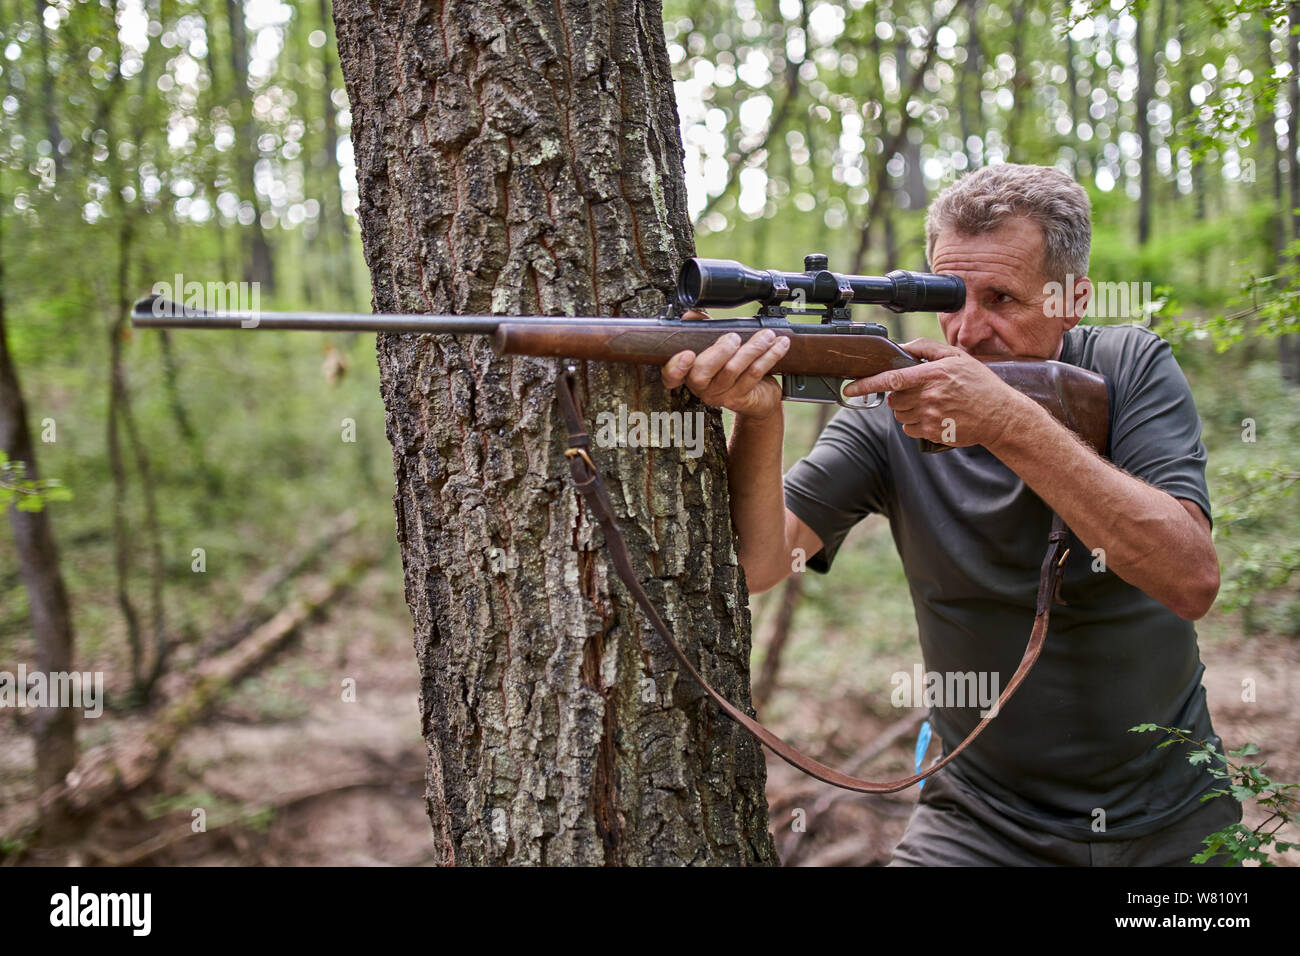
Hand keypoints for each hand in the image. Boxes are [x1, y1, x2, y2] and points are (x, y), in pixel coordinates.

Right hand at [660, 310, 789, 420]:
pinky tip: (779, 344)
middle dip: (719, 351)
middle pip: (702, 373)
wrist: (757, 397)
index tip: (687, 354)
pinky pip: (754, 374)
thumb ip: (703, 330)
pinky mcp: (741, 398)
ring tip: (766, 335)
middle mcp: (701, 387)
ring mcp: (721, 395)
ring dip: (752, 348)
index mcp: (689, 373)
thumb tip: (692, 314)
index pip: (671, 376)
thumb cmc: (733, 368)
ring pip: (732, 370)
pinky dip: (770, 356)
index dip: (676, 367)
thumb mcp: (716, 347)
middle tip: (733, 337)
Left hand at [842, 338, 1027, 447]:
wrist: (1000, 414)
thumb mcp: (957, 356)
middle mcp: (930, 396)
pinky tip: (932, 415)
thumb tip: (901, 347)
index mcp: (934, 375)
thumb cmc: (979, 383)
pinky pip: (909, 429)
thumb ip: (926, 348)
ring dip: (906, 409)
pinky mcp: (934, 433)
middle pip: (893, 398)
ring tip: (929, 402)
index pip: (892, 379)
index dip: (867, 384)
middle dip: (898, 394)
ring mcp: (931, 417)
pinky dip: (914, 423)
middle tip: (917, 390)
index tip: (850, 388)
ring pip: (899, 414)